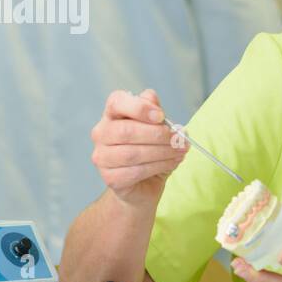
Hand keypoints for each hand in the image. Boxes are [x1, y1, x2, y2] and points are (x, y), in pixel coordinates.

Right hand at [90, 89, 184, 205]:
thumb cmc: (151, 150)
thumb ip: (155, 112)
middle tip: (179, 139)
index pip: (117, 102)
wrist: (144, 184)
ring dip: (162, 152)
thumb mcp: (158, 128)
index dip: (139, 107)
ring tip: (180, 151)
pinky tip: (172, 163)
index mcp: (112, 115)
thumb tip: (151, 97)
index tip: (160, 116)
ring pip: (132, 153)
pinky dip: (158, 166)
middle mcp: (102, 133)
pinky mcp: (109, 177)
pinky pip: (135, 171)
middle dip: (158, 135)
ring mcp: (102, 157)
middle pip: (126, 131)